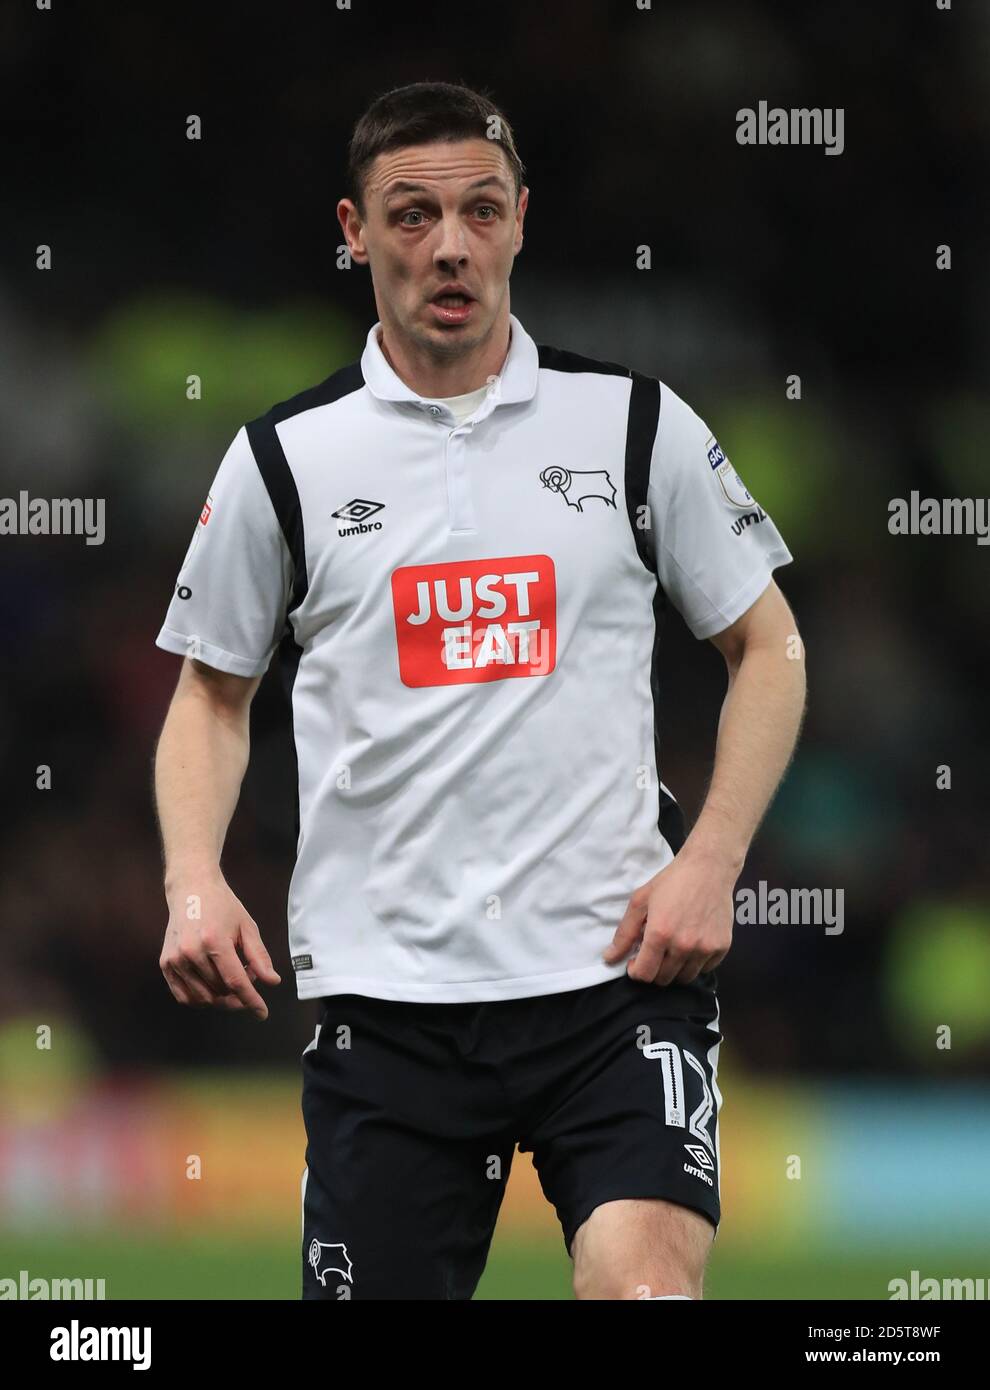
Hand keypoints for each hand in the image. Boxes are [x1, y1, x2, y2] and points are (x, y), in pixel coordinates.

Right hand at [160, 871, 280, 1019]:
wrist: (191, 888)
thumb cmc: (223, 906)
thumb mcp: (247, 926)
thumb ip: (259, 957)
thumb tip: (272, 982)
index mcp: (214, 941)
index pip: (235, 982)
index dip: (251, 1001)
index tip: (262, 1013)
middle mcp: (191, 952)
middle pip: (220, 991)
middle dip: (239, 991)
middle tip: (247, 975)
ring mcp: (176, 959)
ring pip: (204, 997)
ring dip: (221, 995)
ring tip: (228, 973)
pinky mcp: (165, 963)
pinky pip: (184, 996)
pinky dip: (200, 998)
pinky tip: (211, 985)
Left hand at [602, 850, 734, 985]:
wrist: (708, 868)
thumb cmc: (672, 881)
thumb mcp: (640, 901)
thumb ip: (624, 933)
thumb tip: (609, 958)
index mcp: (660, 934)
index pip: (644, 974)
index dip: (636, 971)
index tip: (636, 962)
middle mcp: (683, 946)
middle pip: (664, 979)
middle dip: (654, 970)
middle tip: (654, 952)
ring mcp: (705, 948)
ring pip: (685, 978)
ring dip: (674, 969)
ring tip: (672, 949)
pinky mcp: (722, 947)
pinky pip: (705, 969)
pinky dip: (695, 963)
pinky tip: (691, 945)